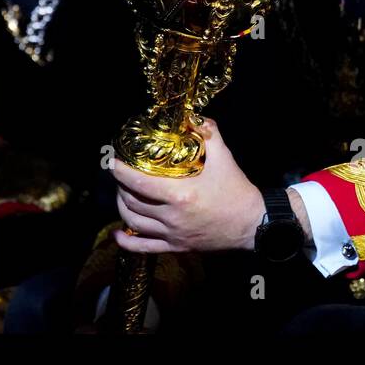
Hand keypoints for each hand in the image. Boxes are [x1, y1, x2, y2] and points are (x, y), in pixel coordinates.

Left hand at [111, 117, 264, 254]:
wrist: (253, 224)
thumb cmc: (236, 190)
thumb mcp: (224, 157)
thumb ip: (209, 133)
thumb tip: (192, 117)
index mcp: (180, 195)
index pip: (138, 182)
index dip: (120, 171)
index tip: (111, 162)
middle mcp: (172, 217)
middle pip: (131, 202)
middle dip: (119, 187)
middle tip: (119, 174)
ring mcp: (173, 234)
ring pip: (134, 223)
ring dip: (121, 207)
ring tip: (121, 194)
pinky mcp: (176, 247)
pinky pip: (144, 248)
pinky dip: (127, 242)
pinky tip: (117, 234)